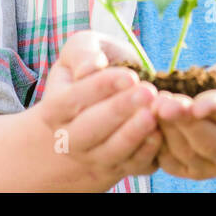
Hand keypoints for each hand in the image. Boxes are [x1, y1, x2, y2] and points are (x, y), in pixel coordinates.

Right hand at [32, 30, 161, 189]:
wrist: (99, 105)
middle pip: (88, 130)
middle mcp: (70, 139)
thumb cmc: (93, 69)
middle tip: (146, 92)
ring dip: (134, 134)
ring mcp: (94, 157)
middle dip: (118, 111)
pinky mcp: (120, 167)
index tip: (128, 76)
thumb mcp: (81, 49)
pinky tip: (159, 133)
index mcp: (55, 108)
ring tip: (153, 113)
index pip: (71, 100)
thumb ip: (82, 52)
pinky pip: (132, 165)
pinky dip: (147, 152)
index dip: (100, 88)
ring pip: (111, 152)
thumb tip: (89, 68)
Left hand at [153, 54, 215, 180]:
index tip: (195, 103)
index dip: (215, 111)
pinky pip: (170, 162)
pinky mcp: (192, 171)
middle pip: (209, 142)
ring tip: (154, 103)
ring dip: (167, 128)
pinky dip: (157, 142)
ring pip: (187, 153)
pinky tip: (148, 119)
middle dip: (183, 120)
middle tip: (162, 100)